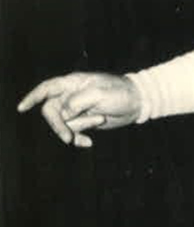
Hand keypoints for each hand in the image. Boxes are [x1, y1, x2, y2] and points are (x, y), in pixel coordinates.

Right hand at [17, 72, 141, 148]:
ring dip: (78, 127)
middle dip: (58, 125)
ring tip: (100, 119)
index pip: (47, 89)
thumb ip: (78, 102)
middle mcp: (71, 96)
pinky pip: (74, 132)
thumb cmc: (120, 93)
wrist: (137, 103)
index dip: (32, 97)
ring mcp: (77, 109)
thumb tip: (63, 113)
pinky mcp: (85, 121)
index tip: (22, 108)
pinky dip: (79, 139)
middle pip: (51, 111)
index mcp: (72, 83)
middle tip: (67, 138)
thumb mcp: (99, 94)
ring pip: (64, 123)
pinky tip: (88, 143)